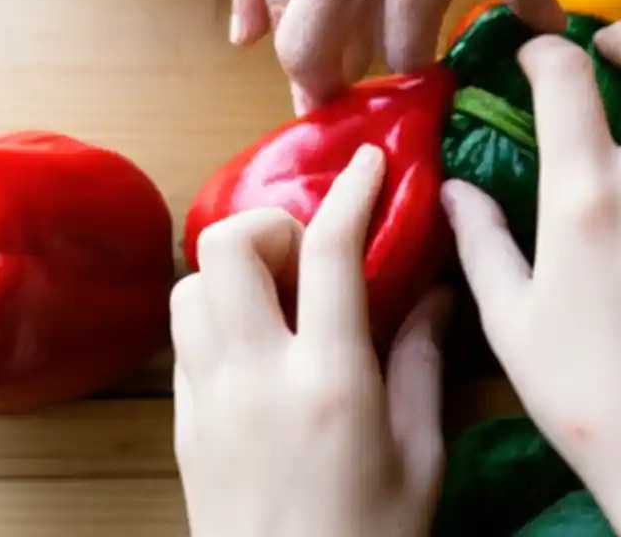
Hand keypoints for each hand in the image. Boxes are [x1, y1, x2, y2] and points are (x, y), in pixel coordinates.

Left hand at [172, 146, 451, 536]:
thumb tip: (436, 296)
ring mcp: (209, 398)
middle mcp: (257, 374)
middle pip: (225, 247)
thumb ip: (421, 366)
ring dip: (233, 272)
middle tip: (311, 253)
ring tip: (282, 296)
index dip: (352, 191)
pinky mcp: (185, 425)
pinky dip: (216, 315)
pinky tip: (258, 343)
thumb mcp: (420, 457)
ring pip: (190, 287)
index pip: (330, 251)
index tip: (370, 163)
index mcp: (330, 379)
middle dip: (269, 224)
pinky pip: (185, 339)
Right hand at [233, 0, 564, 114]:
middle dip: (334, 93)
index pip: (404, 51)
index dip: (417, 84)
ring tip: (315, 94)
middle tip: (351, 124)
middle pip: (322, 46)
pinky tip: (245, 33)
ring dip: (297, 55)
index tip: (433, 102)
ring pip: (287, 5)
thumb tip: (542, 25)